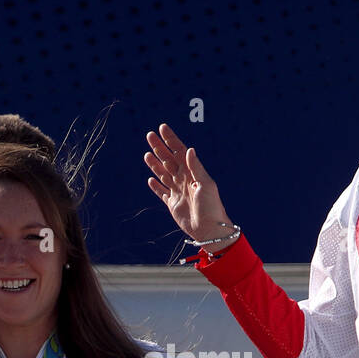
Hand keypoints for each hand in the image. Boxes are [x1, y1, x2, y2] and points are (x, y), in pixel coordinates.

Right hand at [144, 123, 234, 244]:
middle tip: (149, 135)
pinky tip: (150, 180)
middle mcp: (184, 180)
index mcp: (192, 173)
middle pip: (168, 160)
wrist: (209, 229)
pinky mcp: (173, 204)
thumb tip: (188, 149)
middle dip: (159, 147)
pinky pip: (162, 193)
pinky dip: (156, 187)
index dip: (171, 139)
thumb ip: (196, 167)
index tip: (162, 128)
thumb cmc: (211, 206)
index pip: (179, 152)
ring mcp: (178, 192)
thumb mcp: (206, 184)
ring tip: (146, 154)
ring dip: (155, 164)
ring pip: (163, 174)